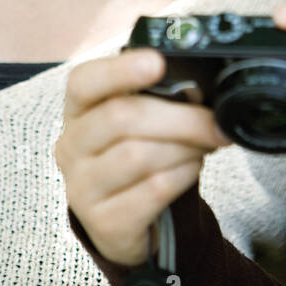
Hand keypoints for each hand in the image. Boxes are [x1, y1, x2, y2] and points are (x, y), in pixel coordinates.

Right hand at [55, 49, 230, 266]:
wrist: (123, 222)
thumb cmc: (135, 157)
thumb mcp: (136, 123)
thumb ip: (156, 100)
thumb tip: (196, 89)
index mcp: (78, 111)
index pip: (84, 82)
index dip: (119, 70)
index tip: (157, 62)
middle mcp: (71, 147)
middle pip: (122, 118)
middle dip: (180, 118)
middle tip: (213, 123)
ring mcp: (82, 188)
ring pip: (139, 156)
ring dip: (184, 148)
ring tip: (204, 146)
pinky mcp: (105, 223)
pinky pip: (153, 190)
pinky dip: (182, 175)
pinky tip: (190, 169)